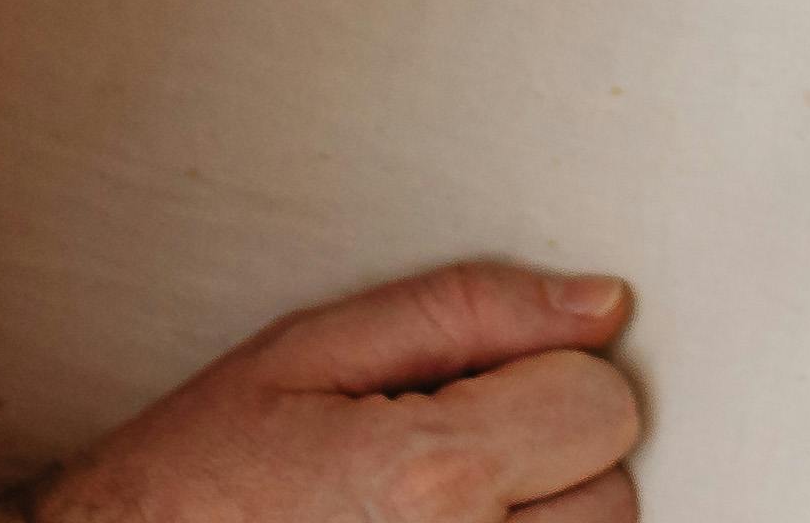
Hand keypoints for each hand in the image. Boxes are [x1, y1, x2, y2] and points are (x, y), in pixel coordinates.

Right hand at [32, 259, 644, 522]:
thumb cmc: (196, 478)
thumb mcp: (311, 353)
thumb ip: (467, 313)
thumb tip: (598, 308)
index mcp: (430, 479)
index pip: (603, 404)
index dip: (551, 379)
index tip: (485, 391)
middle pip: (612, 490)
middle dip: (549, 456)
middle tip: (449, 457)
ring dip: (540, 520)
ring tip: (440, 509)